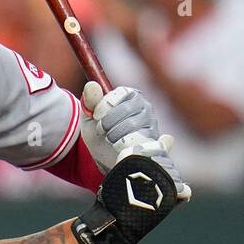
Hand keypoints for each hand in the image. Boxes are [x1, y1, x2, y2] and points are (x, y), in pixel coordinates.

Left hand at [80, 82, 190, 201]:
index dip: (106, 104)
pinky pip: (138, 141)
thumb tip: (91, 85)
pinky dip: (123, 145)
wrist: (106, 158)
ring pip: (132, 126)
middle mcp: (144, 106)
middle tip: (101, 130)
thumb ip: (90, 101)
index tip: (95, 116)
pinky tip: (120, 147)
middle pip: (126, 109)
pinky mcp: (154, 140)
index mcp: (130, 95)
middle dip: (107, 122)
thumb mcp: (89, 117)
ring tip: (110, 139)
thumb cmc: (99, 133)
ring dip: (114, 135)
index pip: (122, 92)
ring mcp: (151, 123)